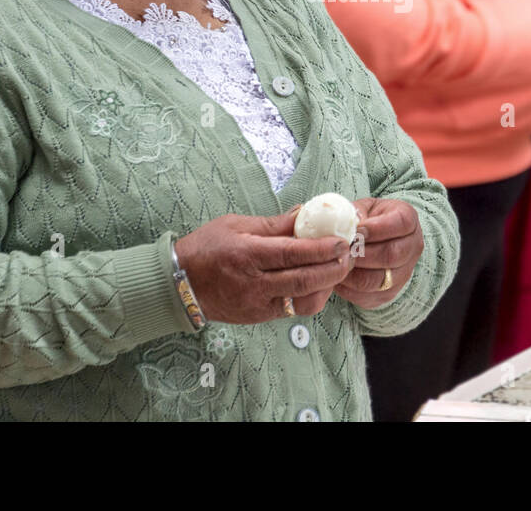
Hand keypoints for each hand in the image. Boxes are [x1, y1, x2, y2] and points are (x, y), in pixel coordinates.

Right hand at [174, 212, 352, 323]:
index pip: (293, 254)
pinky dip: (311, 297)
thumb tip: (305, 212)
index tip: (343, 241)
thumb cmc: (206, 247)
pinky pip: (293, 311)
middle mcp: (254, 284)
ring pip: (304, 302)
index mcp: (247, 256)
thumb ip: (274, 224)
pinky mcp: (259, 317)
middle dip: (334, 269)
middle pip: (304, 281)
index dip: (322, 249)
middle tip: (351, 255)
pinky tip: (319, 283)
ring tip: (338, 269)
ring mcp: (257, 305)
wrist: (179, 283)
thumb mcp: (236, 225)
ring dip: (326, 287)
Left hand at [334, 198, 423, 308]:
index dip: (377, 228)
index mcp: (408, 219)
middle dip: (363, 253)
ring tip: (338, 262)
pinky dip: (349, 288)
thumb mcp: (363, 208)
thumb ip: (355, 213)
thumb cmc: (366, 219)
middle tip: (342, 249)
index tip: (357, 229)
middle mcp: (412, 247)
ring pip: (379, 279)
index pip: (401, 224)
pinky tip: (338, 276)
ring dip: (354, 272)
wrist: (374, 240)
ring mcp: (404, 273)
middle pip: (392, 255)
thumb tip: (341, 224)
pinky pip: (368, 295)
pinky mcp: (389, 293)